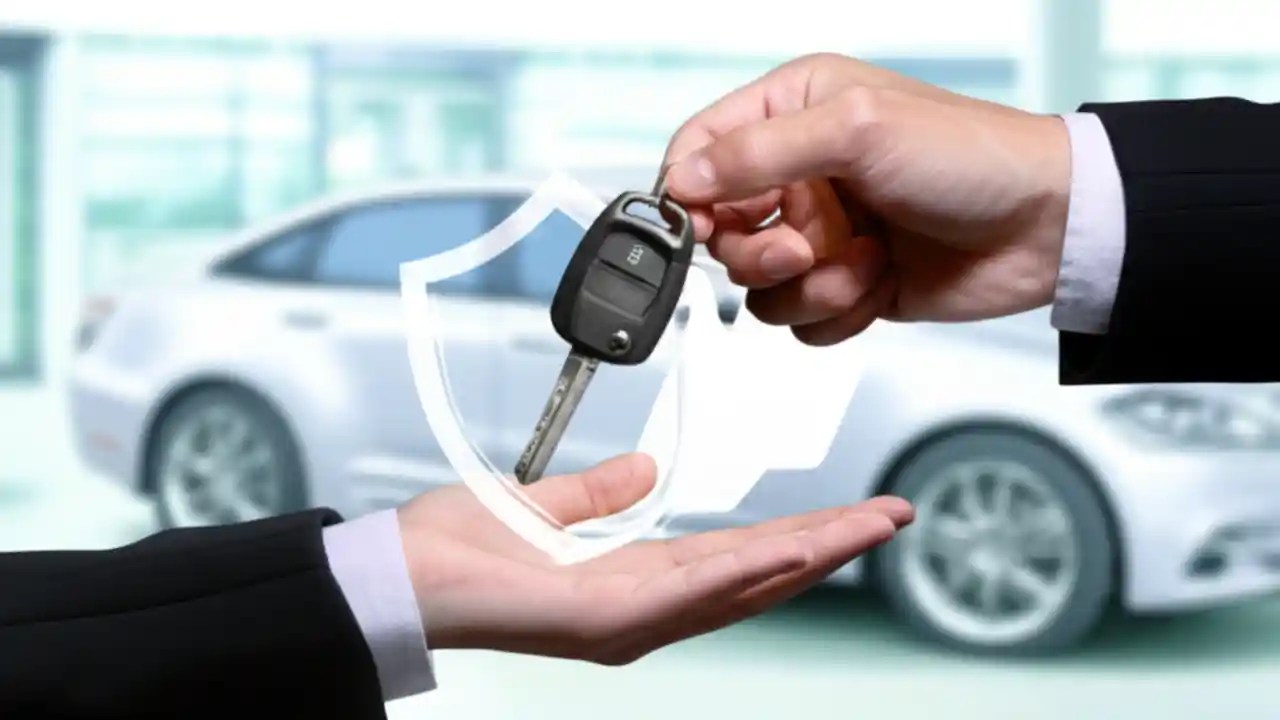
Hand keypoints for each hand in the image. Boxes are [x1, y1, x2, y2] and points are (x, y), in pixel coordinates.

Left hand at [397, 453, 911, 664]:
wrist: (395, 575)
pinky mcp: (604, 622)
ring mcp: (629, 621)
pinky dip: (742, 575)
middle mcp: (643, 609)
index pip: (733, 554)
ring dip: (809, 556)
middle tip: (893, 515)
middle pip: (756, 575)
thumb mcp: (540, 506)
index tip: (848, 513)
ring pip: (739, 587)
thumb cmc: (454, 549)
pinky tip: (791, 553)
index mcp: (633, 578)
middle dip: (828, 546)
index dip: (797, 535)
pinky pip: (686, 596)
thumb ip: (596, 493)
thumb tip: (645, 471)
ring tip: (870, 526)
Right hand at [661, 53, 1071, 344]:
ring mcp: (821, 233)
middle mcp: (800, 172)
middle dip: (761, 252)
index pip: (700, 149)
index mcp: (794, 112)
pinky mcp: (844, 283)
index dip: (690, 193)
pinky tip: (877, 282)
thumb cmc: (968, 156)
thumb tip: (685, 177)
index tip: (704, 225)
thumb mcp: (856, 131)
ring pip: (759, 286)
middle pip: (721, 232)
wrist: (1044, 226)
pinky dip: (836, 311)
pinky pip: (800, 320)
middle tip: (803, 247)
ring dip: (809, 286)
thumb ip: (760, 152)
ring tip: (862, 262)